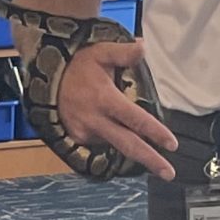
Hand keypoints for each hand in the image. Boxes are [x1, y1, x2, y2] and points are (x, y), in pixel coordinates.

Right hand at [56, 42, 178, 176]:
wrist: (47, 79)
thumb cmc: (78, 65)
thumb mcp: (100, 52)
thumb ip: (124, 53)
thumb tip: (144, 46)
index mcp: (105, 99)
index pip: (135, 120)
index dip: (155, 132)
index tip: (172, 144)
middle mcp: (95, 120)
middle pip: (127, 145)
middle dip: (150, 160)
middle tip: (169, 174)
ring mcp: (85, 132)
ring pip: (115, 143)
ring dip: (129, 142)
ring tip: (129, 128)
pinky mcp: (77, 138)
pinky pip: (102, 140)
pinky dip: (110, 134)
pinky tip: (107, 122)